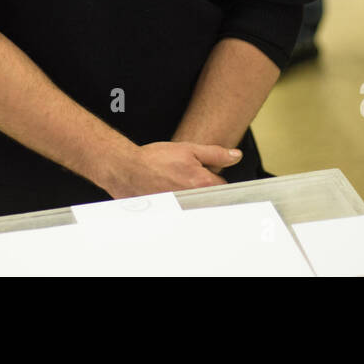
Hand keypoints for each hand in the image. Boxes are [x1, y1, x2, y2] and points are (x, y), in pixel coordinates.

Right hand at [103, 141, 240, 198]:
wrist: (128, 170)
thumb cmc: (155, 159)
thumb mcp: (188, 149)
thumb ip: (216, 153)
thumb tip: (236, 156)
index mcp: (202, 183)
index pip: (222, 184)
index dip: (213, 175)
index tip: (203, 171)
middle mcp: (194, 200)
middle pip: (209, 197)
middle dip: (202, 188)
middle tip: (185, 177)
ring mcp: (182, 209)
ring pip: (196, 204)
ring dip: (190, 196)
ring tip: (174, 184)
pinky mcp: (170, 215)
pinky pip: (182, 210)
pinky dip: (178, 203)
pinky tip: (166, 192)